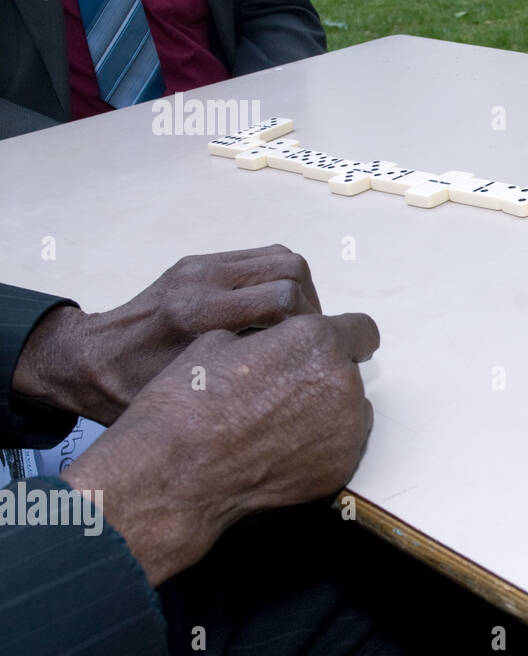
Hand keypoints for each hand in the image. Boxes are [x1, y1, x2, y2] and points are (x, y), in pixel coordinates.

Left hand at [11, 245, 321, 424]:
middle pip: (290, 270)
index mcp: (196, 315)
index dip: (312, 325)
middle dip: (313, 305)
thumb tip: (300, 383)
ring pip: (281, 257)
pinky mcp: (198, 262)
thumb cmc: (130, 390)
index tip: (314, 354)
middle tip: (308, 340)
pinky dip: (280, 281)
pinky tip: (273, 314)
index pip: (282, 299)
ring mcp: (200, 266)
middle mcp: (201, 280)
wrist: (86, 359)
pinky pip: (260, 257)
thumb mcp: (182, 398)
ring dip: (301, 290)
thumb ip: (238, 384)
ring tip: (294, 326)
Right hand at [63, 312, 379, 585]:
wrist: (174, 472)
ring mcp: (346, 429)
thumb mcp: (219, 340)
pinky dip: (320, 445)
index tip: (327, 349)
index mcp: (316, 340)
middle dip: (325, 374)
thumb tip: (284, 339)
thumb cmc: (188, 403)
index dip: (342, 336)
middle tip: (283, 390)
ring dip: (327, 410)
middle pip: (351, 371)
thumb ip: (271, 335)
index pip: (361, 330)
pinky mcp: (340, 467)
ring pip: (351, 409)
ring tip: (278, 423)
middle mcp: (343, 381)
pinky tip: (280, 449)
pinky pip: (342, 445)